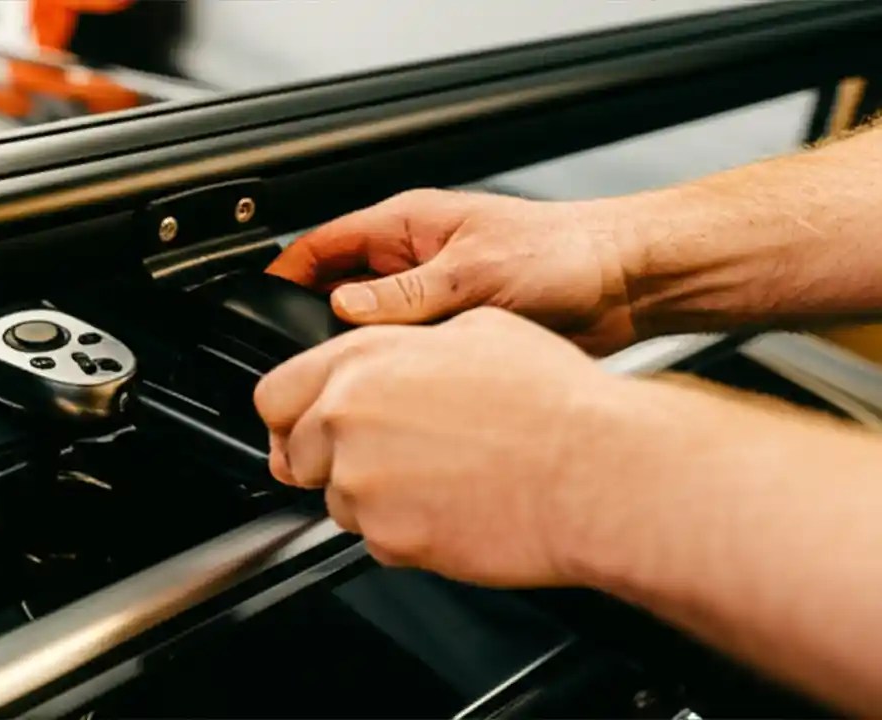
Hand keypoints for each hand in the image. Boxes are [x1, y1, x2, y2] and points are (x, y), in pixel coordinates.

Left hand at [253, 307, 614, 586]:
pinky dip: (404, 531)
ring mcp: (362, 481)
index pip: (274, 394)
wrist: (596, 472)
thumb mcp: (477, 329)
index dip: (291, 414)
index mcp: (363, 359)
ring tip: (439, 478)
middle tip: (385, 458)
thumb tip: (392, 354)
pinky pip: (374, 540)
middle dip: (328, 458)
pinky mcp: (387, 537)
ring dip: (372, 496)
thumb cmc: (554, 402)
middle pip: (294, 452)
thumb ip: (407, 344)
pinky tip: (452, 506)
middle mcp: (348, 416)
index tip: (303, 427)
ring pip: (336, 500)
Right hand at [266, 189, 639, 354]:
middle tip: (300, 363)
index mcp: (407, 225)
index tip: (257, 309)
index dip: (284, 276)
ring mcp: (432, 299)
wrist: (625, 284)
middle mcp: (413, 261)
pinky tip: (391, 396)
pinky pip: (407, 356)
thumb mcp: (475, 271)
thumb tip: (347, 311)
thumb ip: (407, 293)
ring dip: (361, 354)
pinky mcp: (455, 334)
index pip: (322, 247)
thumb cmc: (565, 251)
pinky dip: (396, 374)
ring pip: (372, 332)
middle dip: (316, 326)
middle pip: (337, 293)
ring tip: (345, 383)